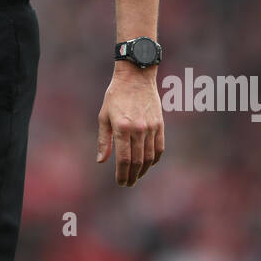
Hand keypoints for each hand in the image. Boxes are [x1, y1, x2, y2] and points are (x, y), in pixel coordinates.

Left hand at [97, 62, 164, 185]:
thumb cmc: (116, 96)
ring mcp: (151, 127)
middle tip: (128, 183)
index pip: (124, 159)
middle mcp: (138, 129)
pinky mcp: (160, 124)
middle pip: (137, 161)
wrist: (136, 77)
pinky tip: (148, 164)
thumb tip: (101, 161)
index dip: (122, 174)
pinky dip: (154, 159)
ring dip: (143, 170)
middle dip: (132, 176)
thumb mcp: (104, 116)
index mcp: (122, 128)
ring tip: (137, 176)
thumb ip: (104, 140)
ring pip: (149, 157)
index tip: (120, 182)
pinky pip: (159, 148)